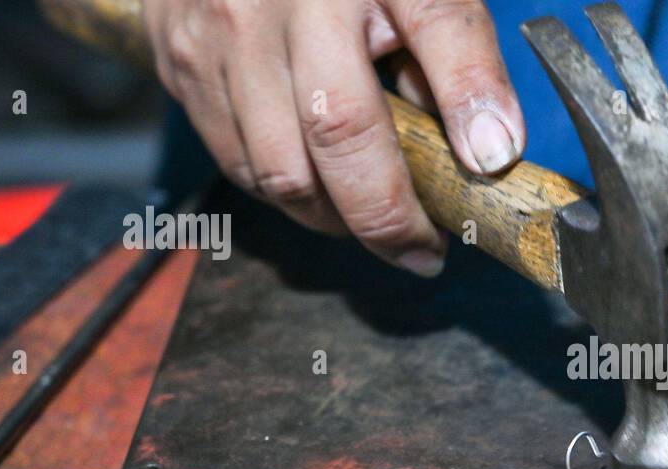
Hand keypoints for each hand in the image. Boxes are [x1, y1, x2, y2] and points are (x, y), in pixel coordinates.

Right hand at [144, 0, 525, 273]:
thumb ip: (461, 59)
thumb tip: (491, 151)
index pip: (357, 128)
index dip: (397, 207)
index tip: (435, 245)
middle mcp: (254, 18)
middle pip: (308, 165)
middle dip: (369, 225)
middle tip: (414, 246)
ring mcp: (206, 42)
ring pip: (266, 174)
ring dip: (324, 213)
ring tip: (370, 211)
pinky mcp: (176, 58)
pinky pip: (230, 154)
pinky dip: (280, 182)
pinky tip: (320, 173)